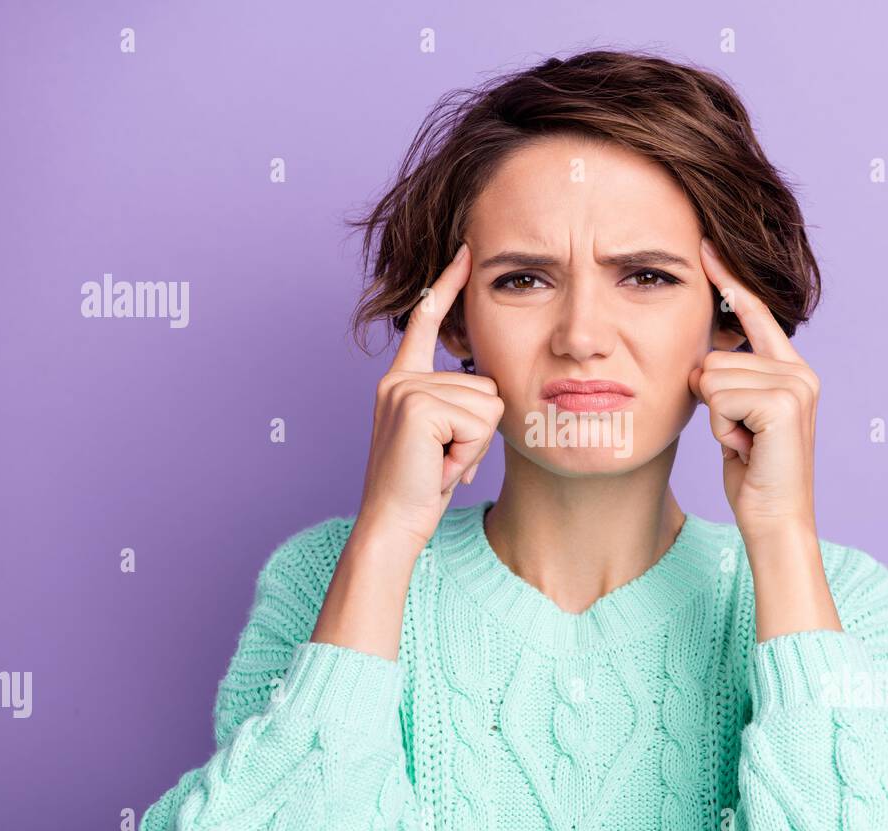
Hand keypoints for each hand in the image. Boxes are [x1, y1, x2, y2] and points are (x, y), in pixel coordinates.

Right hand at [353, 242, 503, 555]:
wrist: (393, 523)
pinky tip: (440, 467)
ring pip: (488, 404)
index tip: (467, 251)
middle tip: (444, 459)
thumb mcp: (444, 438)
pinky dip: (469, 453)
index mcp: (404, 380)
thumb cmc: (423, 488)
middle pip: (486, 383)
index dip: (447, 286)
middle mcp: (400, 378)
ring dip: (474, 445)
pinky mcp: (417, 406)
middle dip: (478, 432)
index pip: (427, 322)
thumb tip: (493, 390)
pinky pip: (479, 422)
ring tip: (441, 464)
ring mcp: (406, 390)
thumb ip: (459, 407)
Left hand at [688, 236, 821, 544]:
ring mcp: (795, 386)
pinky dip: (720, 428)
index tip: (705, 246)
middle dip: (710, 400)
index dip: (728, 279)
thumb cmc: (752, 473)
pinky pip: (717, 396)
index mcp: (790, 369)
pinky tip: (744, 448)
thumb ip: (730, 381)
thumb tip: (703, 354)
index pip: (754, 312)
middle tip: (738, 435)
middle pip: (713, 355)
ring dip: (715, 418)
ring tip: (742, 442)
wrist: (775, 520)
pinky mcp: (783, 404)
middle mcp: (799, 371)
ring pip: (711, 376)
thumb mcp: (736, 418)